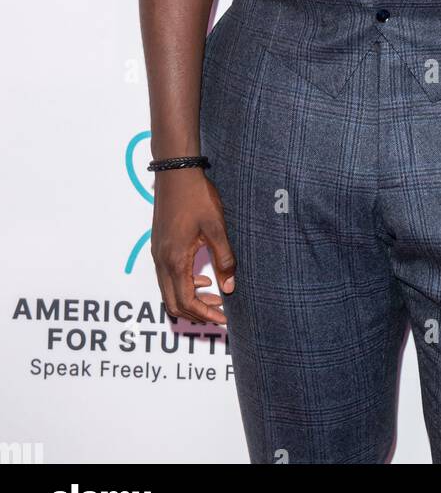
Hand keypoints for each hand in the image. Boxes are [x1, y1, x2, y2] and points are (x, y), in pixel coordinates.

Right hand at [151, 169, 236, 325]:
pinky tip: (202, 275)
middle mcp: (161, 261)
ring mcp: (157, 254)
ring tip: (214, 296)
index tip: (224, 319)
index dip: (205, 314)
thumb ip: (224, 259)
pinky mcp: (158, 246)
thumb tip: (230, 287)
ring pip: (168, 291)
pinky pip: (167, 276)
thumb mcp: (216, 228)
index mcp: (175, 260)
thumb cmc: (197, 198)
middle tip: (220, 313)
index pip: (187, 301)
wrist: (176, 173)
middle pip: (173, 303)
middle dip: (196, 312)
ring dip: (189, 299)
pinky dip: (183, 284)